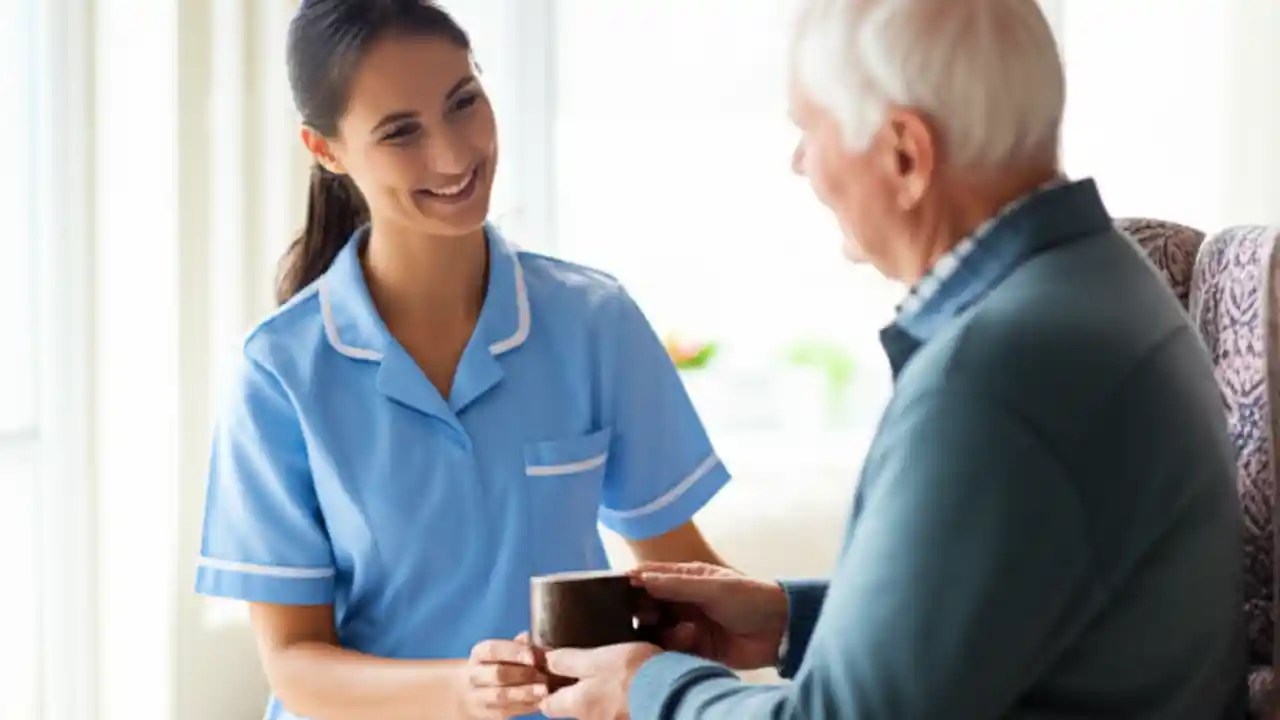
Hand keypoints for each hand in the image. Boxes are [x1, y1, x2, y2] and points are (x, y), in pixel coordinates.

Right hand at [460, 633, 548, 718]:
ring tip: (544, 691)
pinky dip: (526, 706)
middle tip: (543, 676)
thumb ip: (519, 645)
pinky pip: (507, 711)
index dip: (513, 652)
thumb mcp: (505, 651)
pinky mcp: (488, 714)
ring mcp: (479, 697)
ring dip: (525, 693)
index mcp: (479, 654)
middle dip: (522, 675)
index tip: (533, 657)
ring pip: (500, 696)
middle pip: (496, 674)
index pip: (492, 650)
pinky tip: (540, 702)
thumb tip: (530, 638)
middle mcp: (475, 675)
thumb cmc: (498, 665)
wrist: (473, 691)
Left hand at [539, 642, 661, 719]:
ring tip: (612, 672)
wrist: (676, 695)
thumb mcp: (597, 659)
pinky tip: (633, 682)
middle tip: (584, 668)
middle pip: (574, 709)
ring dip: (602, 695)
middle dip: (575, 693)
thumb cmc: (633, 674)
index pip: (547, 706)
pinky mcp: (635, 718)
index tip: (550, 675)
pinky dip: (622, 699)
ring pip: (598, 709)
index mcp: (578, 704)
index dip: (546, 691)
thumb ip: (570, 661)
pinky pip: (619, 711)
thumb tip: (547, 661)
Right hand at [632, 562, 787, 669]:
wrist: (780, 631)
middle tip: (649, 617)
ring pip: (659, 631)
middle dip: (645, 611)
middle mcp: (683, 602)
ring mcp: (688, 625)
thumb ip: (676, 585)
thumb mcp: (713, 587)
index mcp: (687, 579)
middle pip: (650, 606)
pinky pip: (673, 650)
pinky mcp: (696, 649)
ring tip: (687, 632)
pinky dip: (678, 647)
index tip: (620, 587)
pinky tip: (693, 641)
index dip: (635, 580)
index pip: (653, 576)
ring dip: (667, 632)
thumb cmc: (750, 598)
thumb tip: (640, 578)